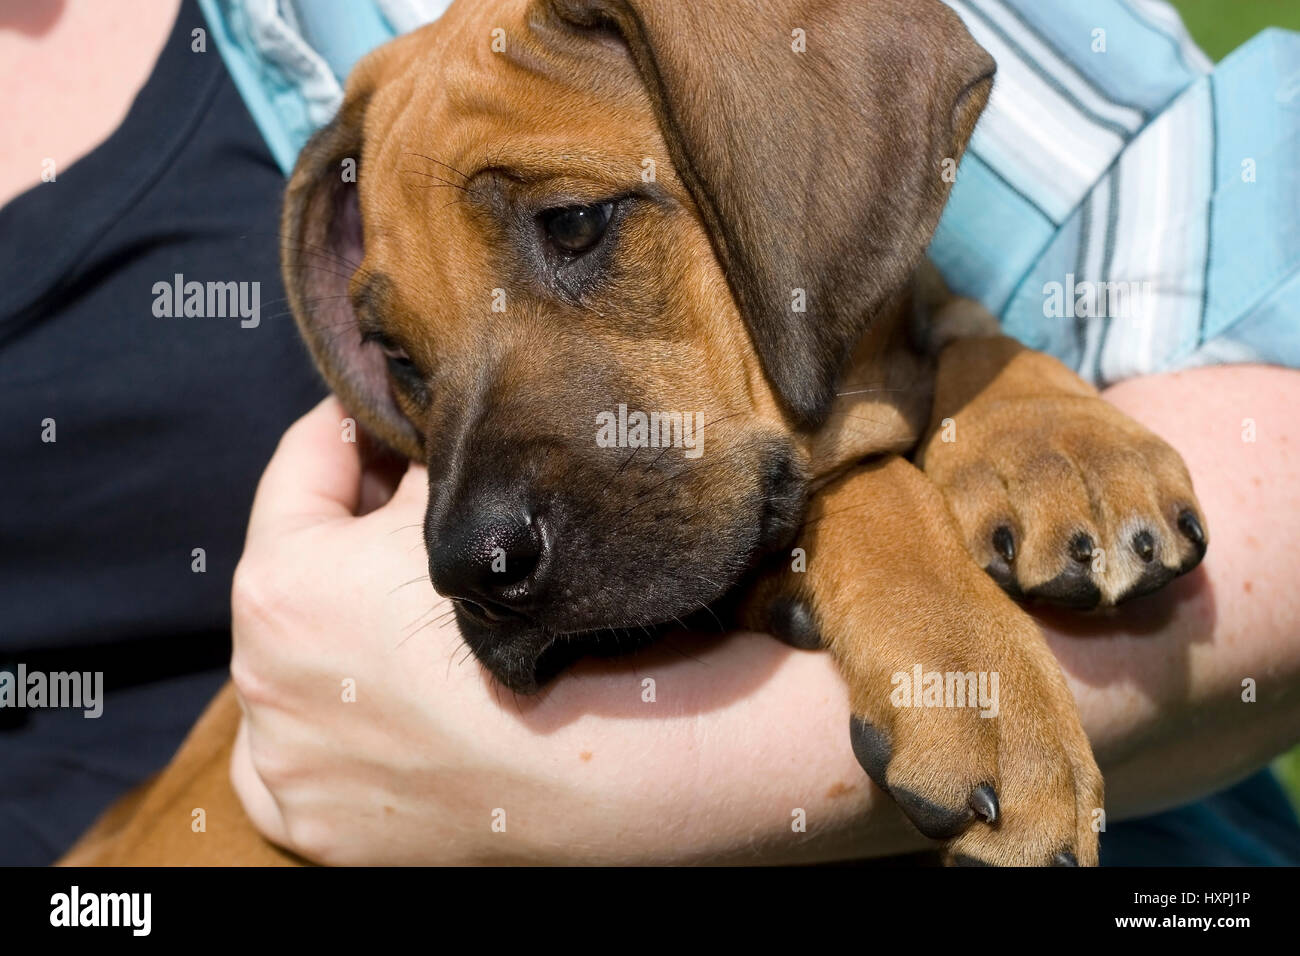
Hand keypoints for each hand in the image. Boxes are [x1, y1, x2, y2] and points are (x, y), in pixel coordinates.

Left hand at [228, 397, 906, 863]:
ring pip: (298, 666)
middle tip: (413, 508)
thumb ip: (428, 456)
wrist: (601, 761)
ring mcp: (284, 761)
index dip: (354, 427)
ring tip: (411, 611)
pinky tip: (379, 711)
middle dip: (353, 532)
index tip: (383, 414)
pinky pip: (297, 766)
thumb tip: (418, 418)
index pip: (304, 464)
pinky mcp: (314, 824)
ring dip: (341, 632)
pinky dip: (331, 736)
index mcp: (281, 582)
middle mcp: (260, 676)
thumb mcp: (475, 503)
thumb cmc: (537, 612)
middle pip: (300, 566)